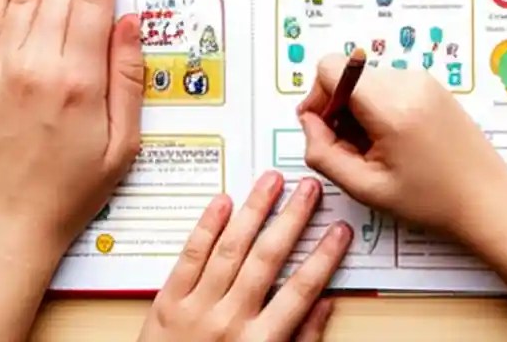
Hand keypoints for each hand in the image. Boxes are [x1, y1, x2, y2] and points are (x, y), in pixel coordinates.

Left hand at [140, 171, 352, 341]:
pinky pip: (190, 257)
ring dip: (254, 210)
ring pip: (230, 249)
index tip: (339, 230)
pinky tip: (223, 202)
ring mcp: (196, 309)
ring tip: (271, 182)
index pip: (300, 290)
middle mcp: (229, 321)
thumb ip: (301, 340)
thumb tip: (325, 303)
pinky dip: (207, 227)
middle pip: (267, 258)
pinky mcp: (167, 302)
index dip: (323, 256)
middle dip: (292, 219)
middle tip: (309, 189)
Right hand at [297, 56, 506, 328]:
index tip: (324, 129)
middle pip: (346, 76)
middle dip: (338, 110)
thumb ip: (323, 153)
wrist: (487, 201)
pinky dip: (378, 108)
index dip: (316, 97)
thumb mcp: (366, 187)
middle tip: (354, 151)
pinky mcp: (431, 85)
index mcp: (391, 106)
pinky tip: (394, 142)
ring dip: (358, 111)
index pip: (331, 68)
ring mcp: (423, 80)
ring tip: (378, 151)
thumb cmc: (432, 201)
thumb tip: (309, 122)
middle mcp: (408, 82)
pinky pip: (387, 85)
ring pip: (365, 82)